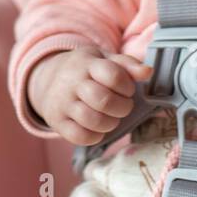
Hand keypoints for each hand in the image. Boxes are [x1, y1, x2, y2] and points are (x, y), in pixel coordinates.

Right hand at [27, 47, 152, 146]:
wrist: (48, 79)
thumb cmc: (85, 69)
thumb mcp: (104, 59)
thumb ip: (127, 64)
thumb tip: (148, 72)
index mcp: (87, 64)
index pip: (113, 75)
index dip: (127, 87)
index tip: (127, 90)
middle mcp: (72, 83)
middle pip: (104, 100)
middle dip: (123, 107)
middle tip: (123, 106)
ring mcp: (63, 104)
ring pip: (92, 120)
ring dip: (111, 123)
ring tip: (112, 118)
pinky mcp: (57, 122)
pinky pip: (79, 137)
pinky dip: (95, 136)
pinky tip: (98, 128)